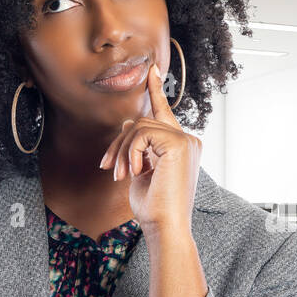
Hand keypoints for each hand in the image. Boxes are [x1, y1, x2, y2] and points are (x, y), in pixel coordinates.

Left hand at [98, 59, 199, 232]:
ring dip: (122, 151)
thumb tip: (129, 123)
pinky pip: (142, 133)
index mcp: (182, 147)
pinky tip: (133, 172)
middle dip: (120, 143)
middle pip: (144, 121)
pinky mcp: (178, 143)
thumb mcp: (141, 172)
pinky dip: (130, 152)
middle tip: (108, 167)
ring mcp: (186, 141)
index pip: (164, 113)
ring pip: (140, 126)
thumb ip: (138, 147)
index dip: (156, 89)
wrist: (166, 227)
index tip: (151, 69)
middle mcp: (188, 140)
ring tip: (119, 175)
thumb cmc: (155, 208)